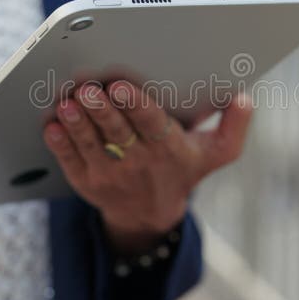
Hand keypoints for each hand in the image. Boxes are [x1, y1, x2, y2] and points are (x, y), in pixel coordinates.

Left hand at [42, 80, 252, 253]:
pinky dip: (60, 144)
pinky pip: (70, 161)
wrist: (152, 213)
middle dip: (102, 109)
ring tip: (68, 103)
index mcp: (169, 149)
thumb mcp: (217, 152)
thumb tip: (246, 97)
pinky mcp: (86, 182)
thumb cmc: (184, 169)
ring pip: (91, 145)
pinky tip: (52, 126)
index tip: (123, 86)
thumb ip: (235, 125)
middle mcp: (139, 162)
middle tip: (88, 88)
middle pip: (117, 132)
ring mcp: (110, 174)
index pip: (152, 124)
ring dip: (78, 124)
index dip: (136, 105)